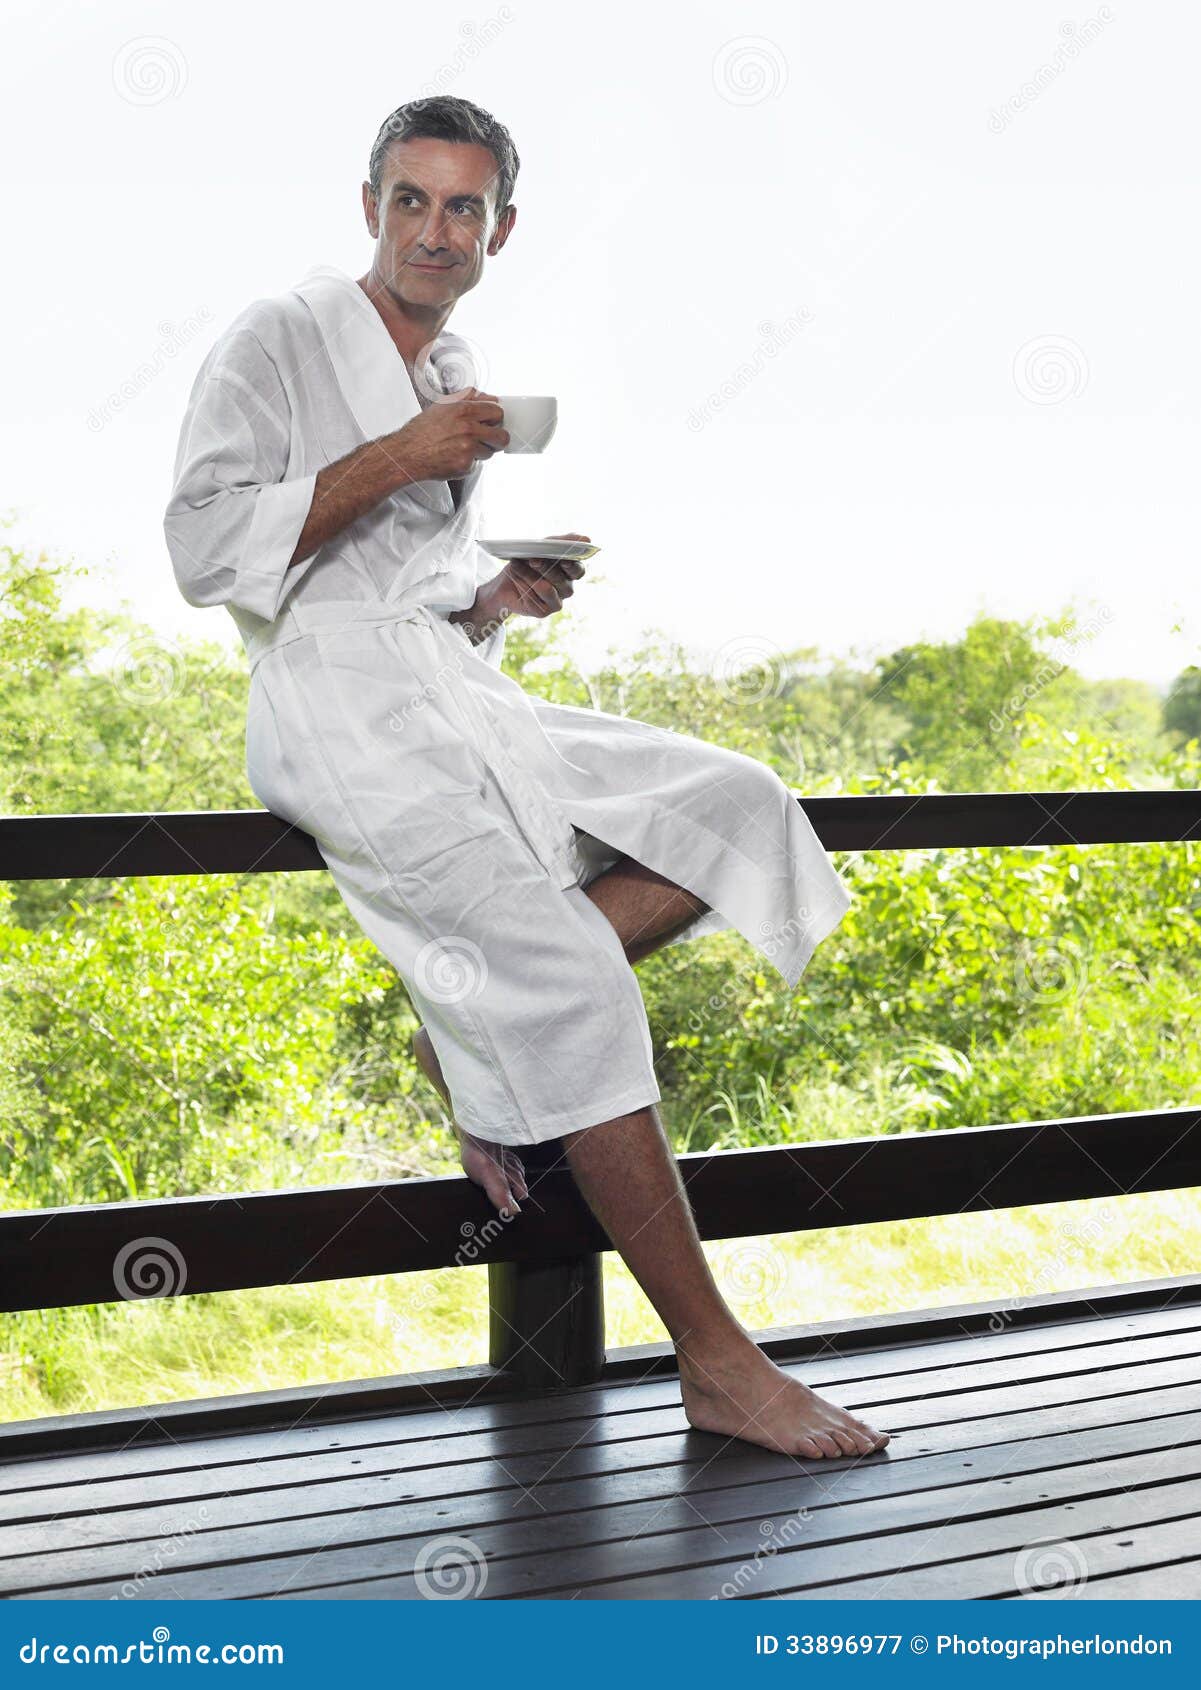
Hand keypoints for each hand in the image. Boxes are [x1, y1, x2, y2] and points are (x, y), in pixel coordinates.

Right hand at [392, 386, 507, 482]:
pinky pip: (477, 465)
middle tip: (487, 439)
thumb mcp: (443, 405)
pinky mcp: (465, 465)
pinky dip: (468, 463)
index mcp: (464, 409)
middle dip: (497, 438)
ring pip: (490, 452)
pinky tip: (454, 457)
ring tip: (463, 447)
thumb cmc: (423, 430)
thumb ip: (468, 398)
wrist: (408, 453)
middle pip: (502, 436)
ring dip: (481, 451)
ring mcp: (468, 448)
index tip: (492, 422)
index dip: (495, 418)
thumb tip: (490, 397)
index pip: (497, 411)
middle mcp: (468, 428)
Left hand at [454, 533, 589, 640]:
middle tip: (533, 560)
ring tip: (515, 565)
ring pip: (547, 587)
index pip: (578, 570)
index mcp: (571, 572)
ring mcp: (557, 601)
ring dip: (529, 575)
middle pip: (561, 579)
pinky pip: (534, 598)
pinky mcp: (544, 611)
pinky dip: (523, 584)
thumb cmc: (526, 561)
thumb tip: (587, 539)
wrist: (504, 583)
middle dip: (546, 568)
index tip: (564, 558)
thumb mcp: (542, 547)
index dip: (573, 565)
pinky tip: (516, 579)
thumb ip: (563, 542)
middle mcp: (567, 588)